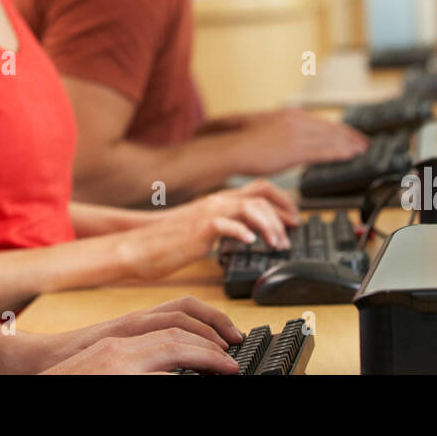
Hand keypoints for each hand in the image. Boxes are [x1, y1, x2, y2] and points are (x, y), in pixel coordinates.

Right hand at [36, 296, 242, 372]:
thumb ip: (147, 355)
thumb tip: (180, 366)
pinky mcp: (112, 360)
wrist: (34, 366)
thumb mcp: (117, 355)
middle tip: (235, 353)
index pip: (181, 309)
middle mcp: (128, 328)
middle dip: (215, 332)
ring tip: (224, 365)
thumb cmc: (75, 367)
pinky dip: (178, 366)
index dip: (212, 320)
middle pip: (182, 318)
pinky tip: (193, 375)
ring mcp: (119, 344)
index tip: (232, 339)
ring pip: (172, 335)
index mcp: (133, 324)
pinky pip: (153, 357)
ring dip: (204, 348)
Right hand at [122, 180, 298, 279]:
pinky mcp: (201, 229)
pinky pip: (228, 225)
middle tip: (289, 236)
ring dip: (269, 226)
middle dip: (282, 215)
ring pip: (250, 208)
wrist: (142, 246)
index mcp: (220, 200)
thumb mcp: (204, 227)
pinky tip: (251, 244)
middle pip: (261, 196)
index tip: (293, 220)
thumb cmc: (171, 240)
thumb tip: (249, 233)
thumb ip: (226, 224)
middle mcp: (218, 202)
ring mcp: (209, 213)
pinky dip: (244, 233)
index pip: (261, 189)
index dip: (283, 202)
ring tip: (276, 244)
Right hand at [234, 108, 369, 174]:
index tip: (350, 134)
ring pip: (329, 140)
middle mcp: (296, 121)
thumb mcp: (267, 131)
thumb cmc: (244, 142)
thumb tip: (292, 141)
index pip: (321, 122)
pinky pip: (323, 152)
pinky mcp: (296, 149)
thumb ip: (284, 133)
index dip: (338, 129)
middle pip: (329, 129)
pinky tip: (349, 156)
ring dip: (348, 145)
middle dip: (349, 136)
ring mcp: (297, 135)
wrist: (233, 148)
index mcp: (290, 115)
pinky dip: (339, 153)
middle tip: (363, 142)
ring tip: (361, 150)